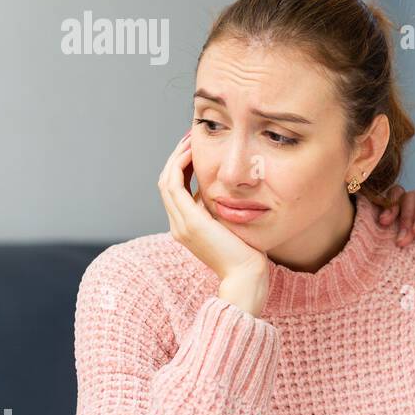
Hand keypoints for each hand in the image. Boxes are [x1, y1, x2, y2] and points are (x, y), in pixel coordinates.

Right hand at [157, 132, 269, 310]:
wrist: (246, 276)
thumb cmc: (247, 253)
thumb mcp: (230, 225)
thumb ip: (222, 210)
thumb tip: (227, 189)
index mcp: (186, 227)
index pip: (176, 190)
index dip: (182, 167)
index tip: (196, 149)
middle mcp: (178, 225)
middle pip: (167, 182)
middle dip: (178, 158)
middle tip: (190, 138)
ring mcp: (181, 224)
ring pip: (167, 181)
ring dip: (177, 158)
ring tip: (190, 140)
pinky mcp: (190, 222)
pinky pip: (174, 185)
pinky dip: (180, 166)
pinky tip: (193, 152)